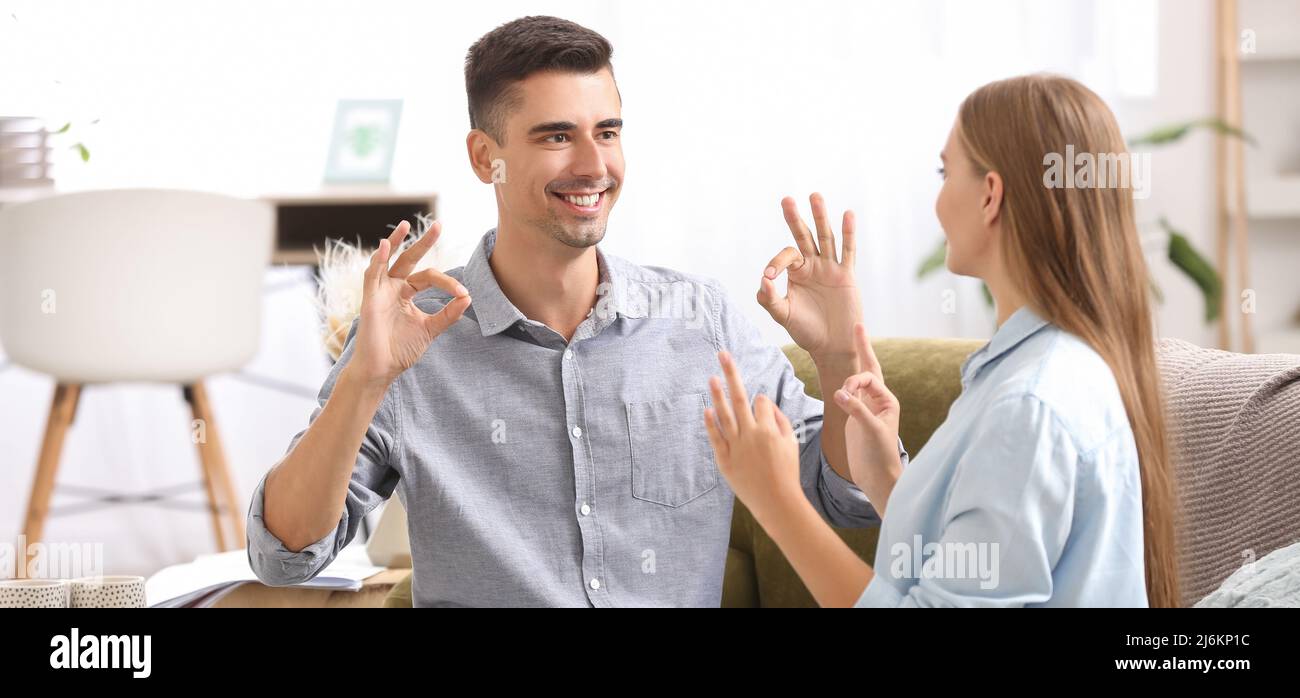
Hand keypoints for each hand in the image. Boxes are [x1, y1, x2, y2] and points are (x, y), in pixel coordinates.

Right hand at [349, 220, 471, 386]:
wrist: (381, 370)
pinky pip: (372, 275)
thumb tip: (468, 297)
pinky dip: (378, 260)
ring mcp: (379, 292)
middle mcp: (392, 289)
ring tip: (405, 225)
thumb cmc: (401, 350)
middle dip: (423, 242)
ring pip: (387, 261)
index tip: (463, 294)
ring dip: (396, 242)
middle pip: (409, 259)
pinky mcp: (369, 299)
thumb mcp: (431, 329)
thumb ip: (448, 314)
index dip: (448, 283)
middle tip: (439, 225)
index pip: (429, 277)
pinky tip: (385, 246)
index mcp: (406, 294)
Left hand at [702, 351, 803, 524]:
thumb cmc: (786, 472)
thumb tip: (766, 402)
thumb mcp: (791, 444)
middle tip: (723, 353)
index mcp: (769, 429)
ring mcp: (736, 446)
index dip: (761, 403)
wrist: (776, 502)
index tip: (762, 411)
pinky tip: (706, 409)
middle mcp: (751, 434)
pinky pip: (715, 437)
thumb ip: (780, 421)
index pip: (761, 402)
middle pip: (739, 397)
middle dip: (731, 373)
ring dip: (717, 394)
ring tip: (711, 377)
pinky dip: (710, 423)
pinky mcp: (724, 459)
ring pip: (724, 414)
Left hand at [757, 194, 862, 362]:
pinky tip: (848, 214)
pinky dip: (849, 233)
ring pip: (826, 238)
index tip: (770, 278)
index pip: (786, 256)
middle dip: (795, 218)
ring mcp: (831, 268)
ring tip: (814, 196)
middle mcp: (813, 266)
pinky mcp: (847, 275)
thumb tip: (763, 279)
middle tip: (786, 199)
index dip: (776, 263)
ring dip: (820, 217)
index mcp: (796, 272)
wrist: (832, 346)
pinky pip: (848, 251)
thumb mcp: (783, 315)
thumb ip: (770, 299)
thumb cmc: (807, 331)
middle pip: (804, 236)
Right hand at [831, 323, 902, 511]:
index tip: (844, 392)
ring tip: (849, 355)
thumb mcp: (870, 431)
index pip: (870, 378)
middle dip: (863, 348)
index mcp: (887, 401)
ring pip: (857, 381)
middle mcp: (878, 401)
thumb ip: (856, 410)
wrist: (876, 478)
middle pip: (869, 369)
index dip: (856, 379)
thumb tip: (839, 392)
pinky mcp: (854, 418)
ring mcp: (865, 409)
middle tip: (858, 327)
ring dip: (851, 369)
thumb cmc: (879, 456)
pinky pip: (848, 395)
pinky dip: (843, 385)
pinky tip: (839, 379)